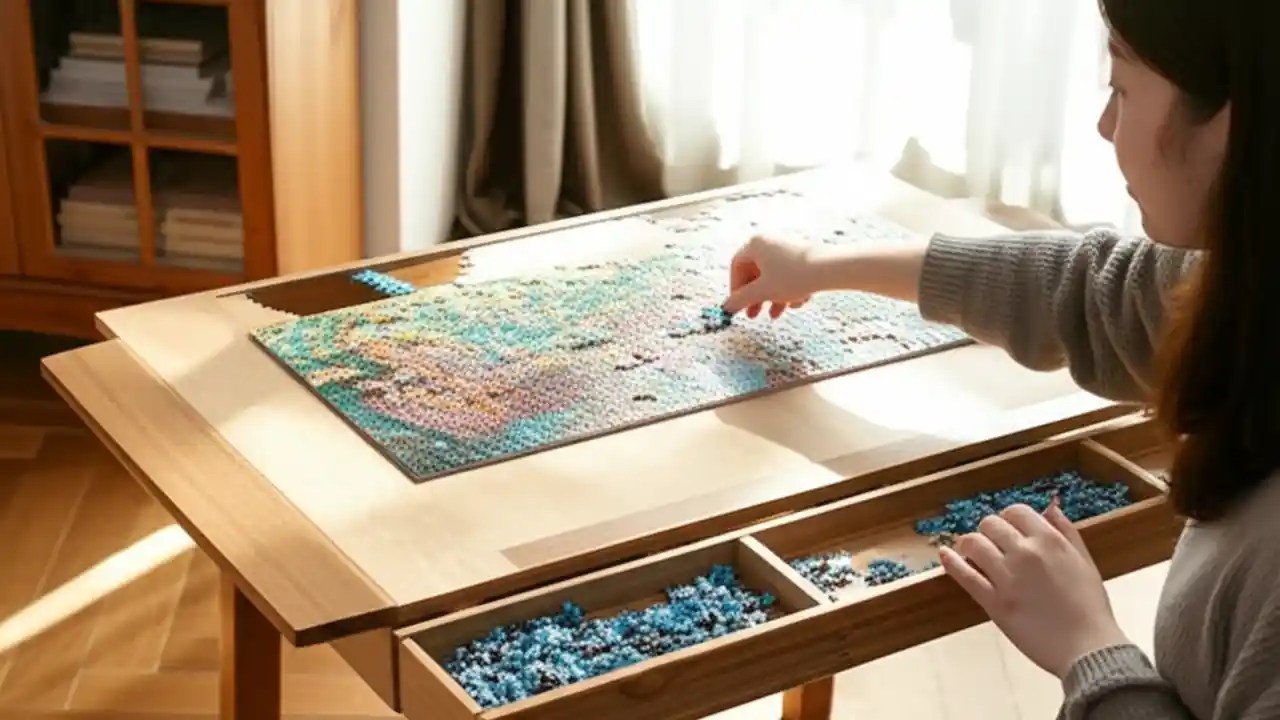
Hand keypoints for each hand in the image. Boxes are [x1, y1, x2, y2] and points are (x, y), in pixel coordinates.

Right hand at [721, 235, 819, 318]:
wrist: (831, 269)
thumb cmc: (793, 277)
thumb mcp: (763, 291)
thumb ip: (741, 300)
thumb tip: (726, 307)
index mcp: (756, 244)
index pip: (736, 266)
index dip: (736, 288)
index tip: (738, 305)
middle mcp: (770, 241)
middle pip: (755, 272)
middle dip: (756, 297)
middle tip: (754, 315)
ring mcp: (788, 247)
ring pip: (774, 276)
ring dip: (772, 297)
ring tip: (777, 314)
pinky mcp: (804, 255)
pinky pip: (789, 274)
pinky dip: (789, 290)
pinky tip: (798, 303)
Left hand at [939, 500, 1130, 679]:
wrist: (1087, 649)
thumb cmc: (1089, 608)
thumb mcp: (1084, 562)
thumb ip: (1066, 531)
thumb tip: (1050, 506)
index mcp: (1050, 541)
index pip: (1016, 512)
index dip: (1008, 519)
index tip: (1007, 529)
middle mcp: (1026, 553)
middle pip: (990, 525)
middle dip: (988, 531)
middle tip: (988, 542)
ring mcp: (1007, 577)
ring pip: (974, 544)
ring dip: (968, 545)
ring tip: (968, 551)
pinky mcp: (994, 602)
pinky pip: (965, 576)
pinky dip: (951, 562)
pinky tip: (944, 554)